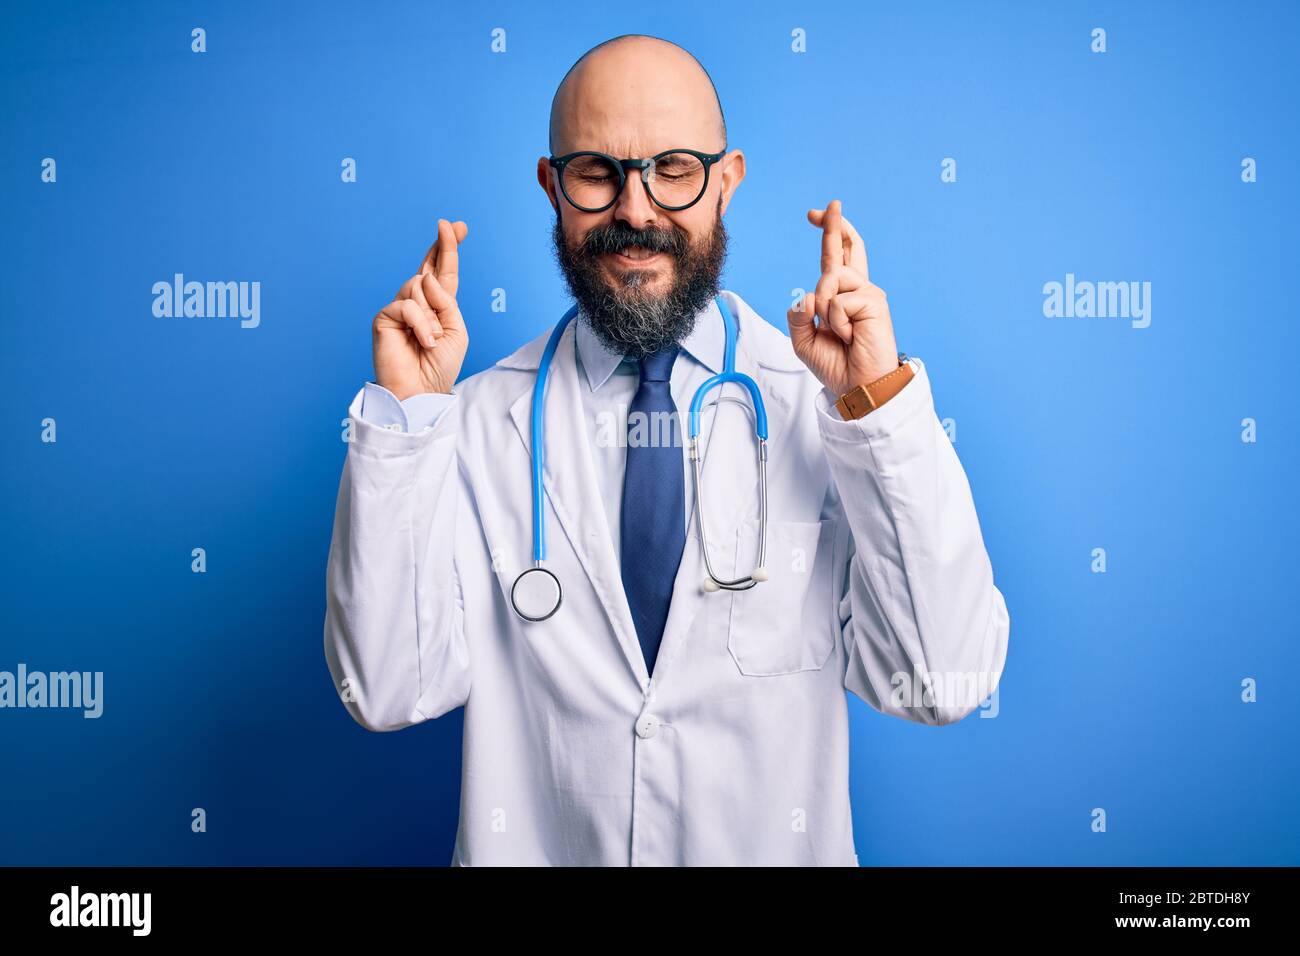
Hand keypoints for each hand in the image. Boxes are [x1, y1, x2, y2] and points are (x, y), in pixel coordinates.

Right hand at [372, 218, 468, 398]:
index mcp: (438, 306)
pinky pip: (408, 305)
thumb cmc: (439, 366)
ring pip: (419, 286)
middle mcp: (418, 302)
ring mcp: (400, 307)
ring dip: (432, 315)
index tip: (457, 226)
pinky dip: (422, 324)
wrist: (421, 391)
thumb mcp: (456, 331)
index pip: (442, 272)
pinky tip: (424, 342)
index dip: (448, 249)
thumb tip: (425, 278)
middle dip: (443, 245)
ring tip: (432, 340)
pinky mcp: (385, 316)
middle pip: (429, 267)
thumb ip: (447, 302)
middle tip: (450, 224)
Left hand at [786, 199, 898, 397]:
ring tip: (837, 331)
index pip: (835, 257)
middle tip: (830, 204)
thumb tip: (806, 295)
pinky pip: (838, 301)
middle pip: (846, 248)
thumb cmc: (836, 364)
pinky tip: (850, 336)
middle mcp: (857, 289)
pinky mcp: (874, 302)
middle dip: (834, 226)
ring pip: (830, 279)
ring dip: (824, 307)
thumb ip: (798, 315)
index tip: (815, 214)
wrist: (857, 386)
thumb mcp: (804, 340)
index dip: (828, 233)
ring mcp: (868, 293)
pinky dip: (836, 321)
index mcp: (841, 295)